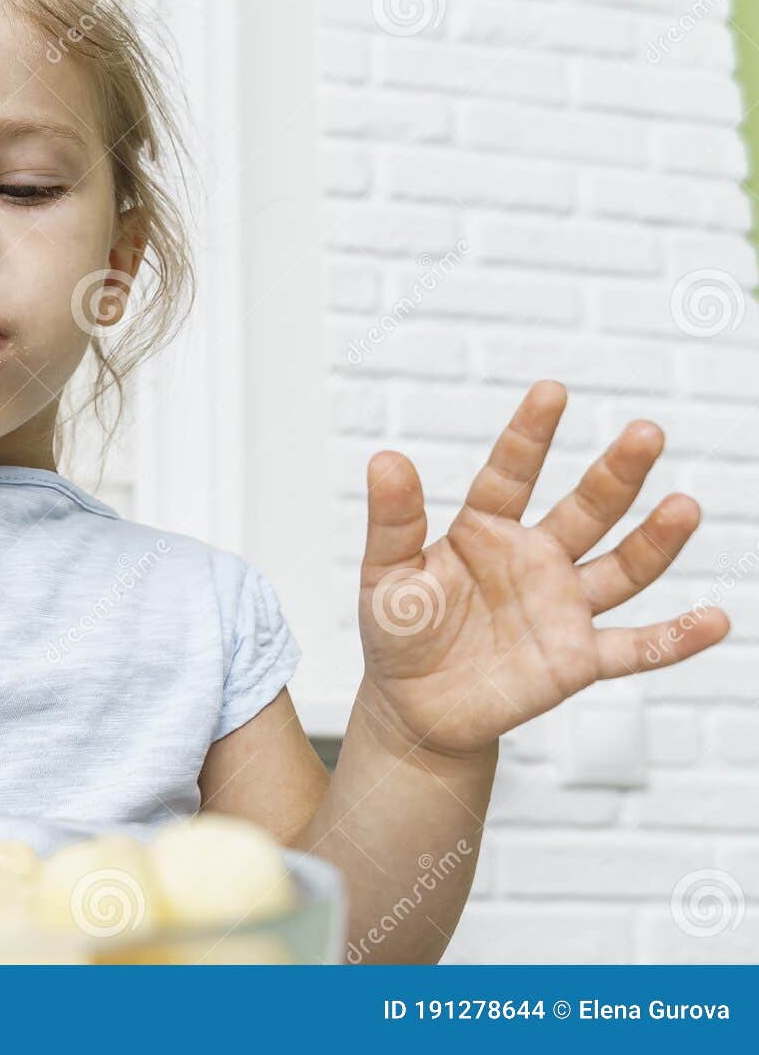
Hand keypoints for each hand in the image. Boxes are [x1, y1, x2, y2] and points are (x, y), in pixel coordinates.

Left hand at [356, 379, 729, 759]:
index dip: (530, 435)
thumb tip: (385, 459)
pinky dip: (673, 639)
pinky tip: (713, 621)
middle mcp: (534, 558)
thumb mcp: (386, 575)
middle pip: (585, 509)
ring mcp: (562, 607)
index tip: (552, 391)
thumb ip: (394, 521)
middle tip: (646, 432)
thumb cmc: (398, 632)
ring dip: (654, 541)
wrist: (414, 705)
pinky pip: (634, 648)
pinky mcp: (576, 659)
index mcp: (485, 530)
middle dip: (615, 473)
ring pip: (620, 568)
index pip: (511, 473)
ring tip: (684, 506)